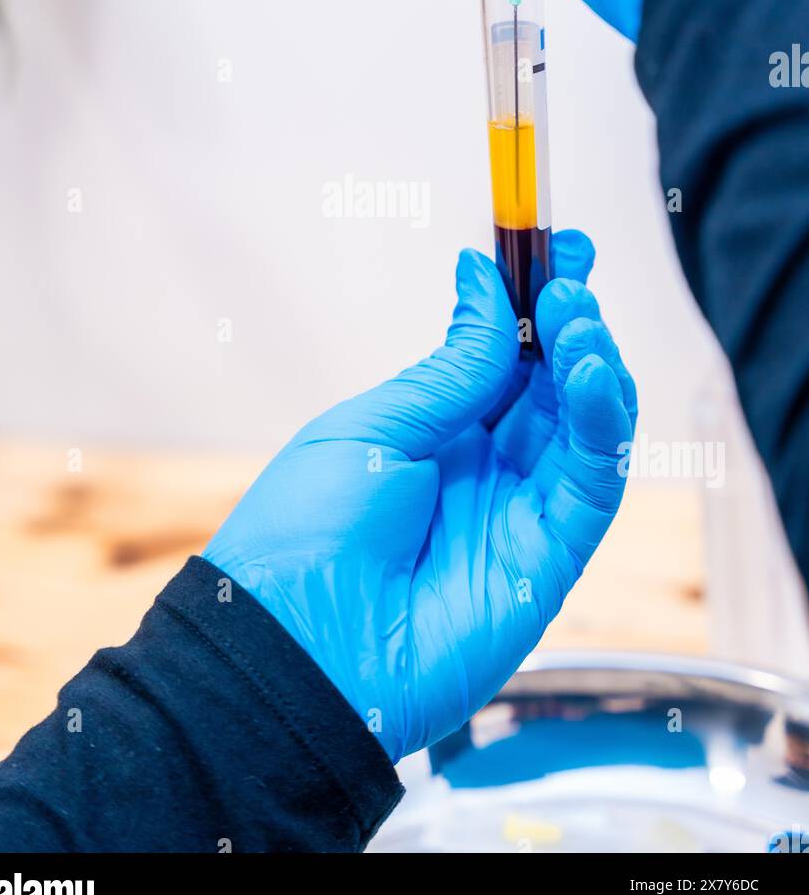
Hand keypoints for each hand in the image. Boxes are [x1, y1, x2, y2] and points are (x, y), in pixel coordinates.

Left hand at [204, 230, 635, 762]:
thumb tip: (483, 281)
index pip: (507, 358)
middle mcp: (485, 470)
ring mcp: (520, 514)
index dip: (534, 304)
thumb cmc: (304, 532)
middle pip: (553, 386)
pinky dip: (604, 424)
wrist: (291, 647)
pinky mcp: (549, 560)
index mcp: (435, 434)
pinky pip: (593, 485)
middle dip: (569, 323)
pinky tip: (590, 370)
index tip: (553, 247)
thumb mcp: (376, 426)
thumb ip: (453, 368)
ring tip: (577, 316)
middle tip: (570, 273)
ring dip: (592, 364)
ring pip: (586, 429)